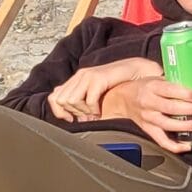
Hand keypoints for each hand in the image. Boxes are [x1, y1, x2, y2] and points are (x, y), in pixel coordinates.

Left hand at [43, 56, 158, 126]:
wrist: (137, 72)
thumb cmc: (119, 86)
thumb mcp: (96, 93)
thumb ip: (83, 101)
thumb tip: (72, 118)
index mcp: (77, 79)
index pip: (54, 97)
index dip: (59, 111)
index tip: (71, 119)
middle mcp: (79, 76)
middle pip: (62, 100)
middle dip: (75, 112)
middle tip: (88, 116)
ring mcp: (88, 76)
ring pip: (72, 101)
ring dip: (84, 111)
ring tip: (95, 113)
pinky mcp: (98, 78)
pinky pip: (88, 100)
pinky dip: (94, 110)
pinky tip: (100, 111)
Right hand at [103, 77, 191, 154]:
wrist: (122, 97)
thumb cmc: (144, 86)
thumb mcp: (156, 77)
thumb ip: (173, 80)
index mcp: (152, 87)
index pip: (169, 90)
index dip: (185, 93)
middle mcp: (148, 103)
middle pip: (170, 108)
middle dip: (190, 109)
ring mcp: (148, 118)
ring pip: (167, 124)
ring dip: (185, 126)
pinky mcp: (148, 129)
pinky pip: (161, 140)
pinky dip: (175, 145)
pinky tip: (187, 145)